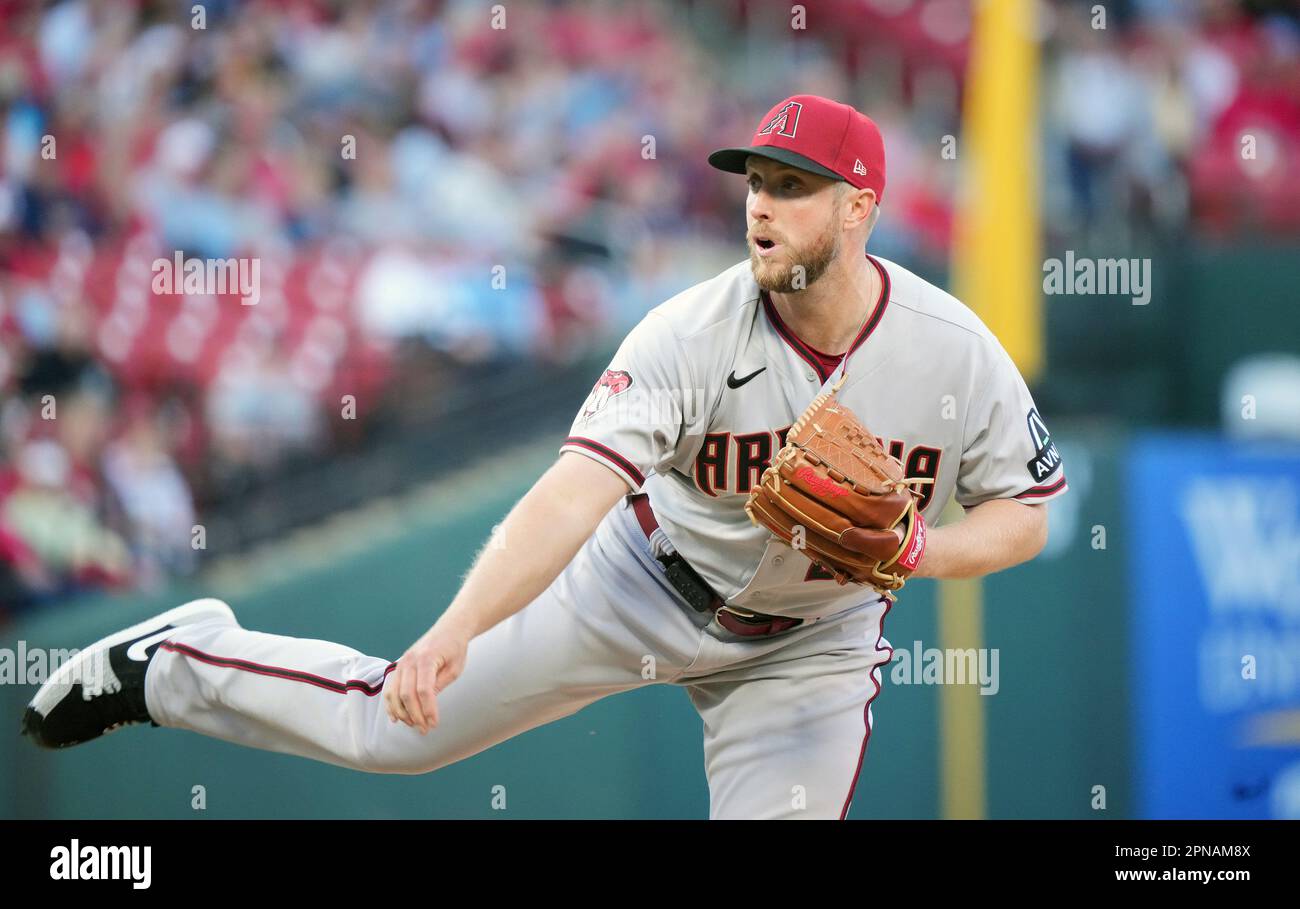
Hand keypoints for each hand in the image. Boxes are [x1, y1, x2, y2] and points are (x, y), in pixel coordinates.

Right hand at [384, 620, 471, 734]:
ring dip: (402, 713)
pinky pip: (390, 689)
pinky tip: (396, 718)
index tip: (434, 724)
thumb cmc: (455, 649)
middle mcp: (410, 660)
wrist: (449, 629)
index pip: (424, 690)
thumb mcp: (455, 668)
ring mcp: (402, 663)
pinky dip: (391, 705)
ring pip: (395, 693)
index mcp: (426, 659)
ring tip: (414, 725)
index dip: (428, 710)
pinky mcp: (399, 667)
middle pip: (407, 694)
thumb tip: (426, 704)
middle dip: (415, 715)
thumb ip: (440, 684)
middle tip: (425, 729)